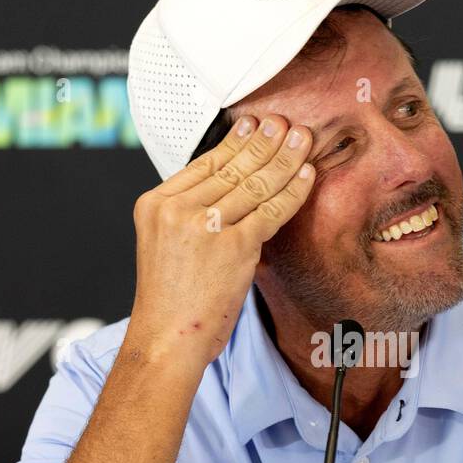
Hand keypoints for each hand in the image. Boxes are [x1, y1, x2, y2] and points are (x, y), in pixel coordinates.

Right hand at [127, 113, 315, 369]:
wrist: (166, 339)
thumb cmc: (171, 302)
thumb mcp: (166, 245)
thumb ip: (189, 215)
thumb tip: (230, 188)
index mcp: (155, 204)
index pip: (204, 163)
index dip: (234, 142)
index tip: (253, 125)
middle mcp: (177, 209)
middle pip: (231, 167)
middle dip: (264, 142)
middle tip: (285, 124)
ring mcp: (204, 226)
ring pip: (254, 183)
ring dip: (284, 158)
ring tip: (302, 140)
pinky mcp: (232, 245)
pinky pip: (271, 210)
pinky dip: (293, 191)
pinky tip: (306, 174)